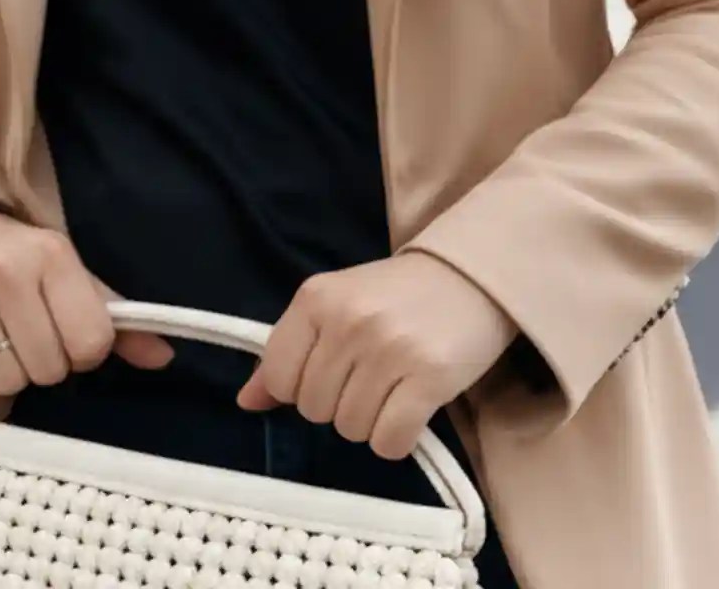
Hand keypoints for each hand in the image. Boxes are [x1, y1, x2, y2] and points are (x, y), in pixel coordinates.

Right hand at [0, 209, 172, 401]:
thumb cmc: (17, 258)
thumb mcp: (69, 275)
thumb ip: (114, 318)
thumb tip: (163, 358)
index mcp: (52, 257)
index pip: (91, 341)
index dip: (85, 352)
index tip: (69, 337)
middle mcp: (6, 274)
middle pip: (48, 368)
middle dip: (46, 364)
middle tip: (30, 339)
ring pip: (7, 381)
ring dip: (10, 375)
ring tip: (0, 344)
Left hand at [237, 251, 516, 459]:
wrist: (472, 277)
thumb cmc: (396, 296)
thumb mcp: (333, 308)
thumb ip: (287, 353)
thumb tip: (246, 403)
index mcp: (315, 299)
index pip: (279, 378)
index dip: (300, 389)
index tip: (331, 373)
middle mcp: (348, 322)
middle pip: (314, 409)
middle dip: (338, 405)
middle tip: (371, 378)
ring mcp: (389, 349)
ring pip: (351, 429)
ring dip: (370, 423)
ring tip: (393, 389)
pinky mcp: (430, 377)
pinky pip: (390, 442)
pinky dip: (397, 440)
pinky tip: (410, 412)